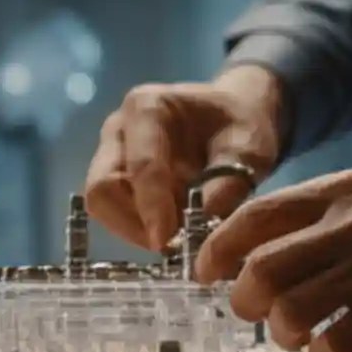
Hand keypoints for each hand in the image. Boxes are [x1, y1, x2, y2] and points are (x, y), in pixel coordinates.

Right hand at [84, 65, 283, 249]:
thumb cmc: (243, 125)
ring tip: (176, 236)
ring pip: (102, 203)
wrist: (238, 114)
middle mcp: (119, 129)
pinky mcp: (115, 176)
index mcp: (147, 107)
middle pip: (102, 188)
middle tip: (172, 244)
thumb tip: (200, 229)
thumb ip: (228, 184)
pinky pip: (113, 211)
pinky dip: (137, 227)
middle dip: (133, 223)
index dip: (152, 207)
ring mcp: (111, 153)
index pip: (141, 166)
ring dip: (134, 228)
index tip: (168, 241)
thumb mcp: (249, 149)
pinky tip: (169, 229)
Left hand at [194, 169, 351, 351]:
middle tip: (256, 312)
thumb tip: (255, 248)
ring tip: (298, 336)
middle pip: (261, 269)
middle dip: (245, 301)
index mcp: (337, 192)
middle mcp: (349, 225)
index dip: (217, 250)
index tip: (208, 273)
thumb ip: (317, 215)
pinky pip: (335, 343)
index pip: (254, 217)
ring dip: (283, 333)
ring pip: (291, 310)